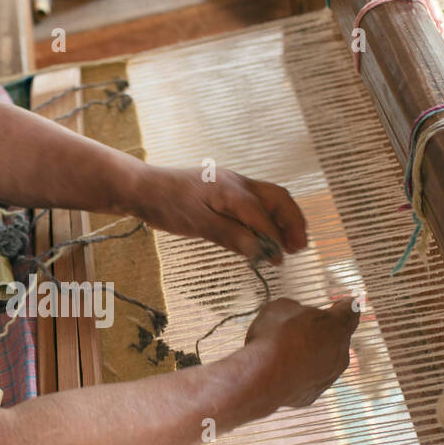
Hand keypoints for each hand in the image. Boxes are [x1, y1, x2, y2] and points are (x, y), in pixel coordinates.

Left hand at [141, 167, 306, 263]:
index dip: (275, 239)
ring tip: (291, 244)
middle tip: (300, 248)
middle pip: (279, 199)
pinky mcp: (225, 191)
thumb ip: (230, 235)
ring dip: (284, 220)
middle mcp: (238, 183)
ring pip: (271, 199)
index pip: (264, 216)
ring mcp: (233, 185)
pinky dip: (268, 218)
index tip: (280, 261)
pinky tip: (266, 235)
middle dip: (293, 223)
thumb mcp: (197, 224)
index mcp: (233, 190)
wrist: (143, 188)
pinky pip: (256, 202)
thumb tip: (260, 250)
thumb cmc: (166, 205)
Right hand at [245, 297, 358, 410]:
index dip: (345, 306)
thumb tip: (293, 314)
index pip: (350, 311)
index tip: (345, 305)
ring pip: (324, 361)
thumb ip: (295, 309)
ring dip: (310, 355)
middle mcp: (340, 351)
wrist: (263, 376)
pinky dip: (299, 374)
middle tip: (300, 329)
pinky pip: (309, 379)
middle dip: (321, 333)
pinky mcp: (314, 393)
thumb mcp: (281, 307)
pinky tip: (281, 370)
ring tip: (285, 352)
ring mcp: (329, 375)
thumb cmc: (275, 338)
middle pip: (336, 338)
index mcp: (337, 324)